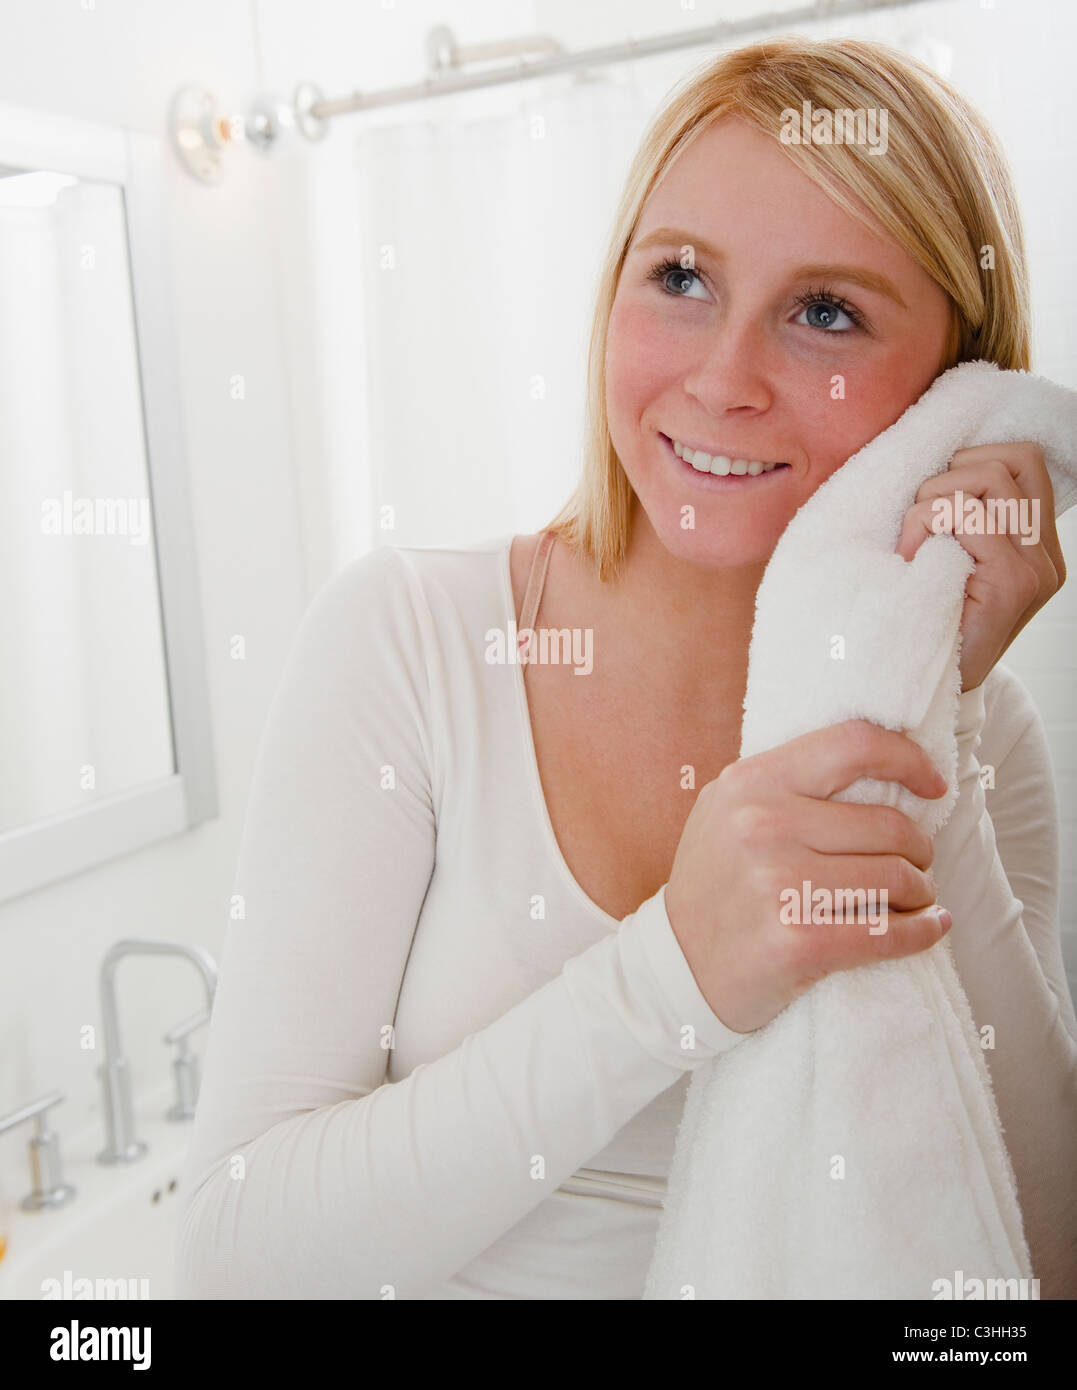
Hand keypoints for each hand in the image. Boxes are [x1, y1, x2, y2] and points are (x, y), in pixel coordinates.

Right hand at [664, 721, 950, 1034]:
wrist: (677, 969)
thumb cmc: (716, 886)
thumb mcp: (728, 812)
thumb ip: (787, 783)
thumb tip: (880, 765)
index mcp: (751, 783)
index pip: (853, 745)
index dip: (908, 760)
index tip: (933, 786)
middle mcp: (763, 825)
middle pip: (888, 824)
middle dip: (919, 848)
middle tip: (917, 865)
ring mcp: (779, 885)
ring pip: (897, 877)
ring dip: (921, 891)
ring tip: (915, 899)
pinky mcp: (797, 942)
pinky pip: (890, 933)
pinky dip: (923, 932)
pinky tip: (932, 928)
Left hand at [895, 442, 1065, 691]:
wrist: (919, 683)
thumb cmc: (922, 613)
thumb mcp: (947, 554)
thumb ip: (961, 513)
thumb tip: (941, 456)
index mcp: (1036, 542)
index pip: (1023, 459)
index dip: (973, 458)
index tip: (938, 499)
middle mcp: (1046, 555)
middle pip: (1001, 464)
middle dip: (944, 482)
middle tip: (918, 527)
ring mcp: (1035, 571)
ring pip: (982, 483)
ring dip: (928, 504)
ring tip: (912, 547)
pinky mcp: (1013, 585)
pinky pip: (964, 517)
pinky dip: (924, 526)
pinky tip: (911, 560)